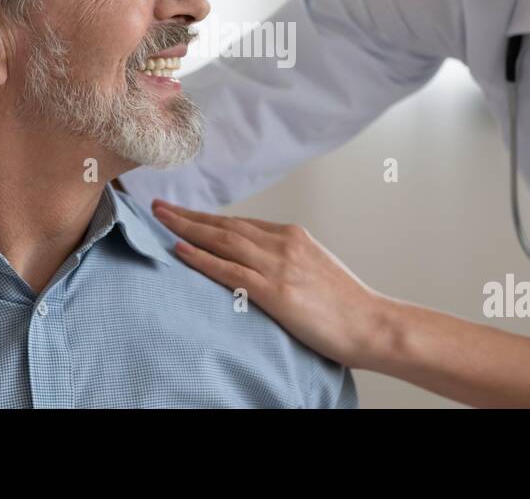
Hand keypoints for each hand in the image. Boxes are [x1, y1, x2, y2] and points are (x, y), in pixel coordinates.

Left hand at [151, 199, 392, 369]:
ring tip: (160, 220)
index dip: (208, 217)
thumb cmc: (346, 303)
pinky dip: (202, 258)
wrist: (371, 323)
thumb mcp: (315, 268)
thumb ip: (287, 260)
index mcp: (293, 236)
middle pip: (225, 225)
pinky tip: (181, 250)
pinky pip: (229, 270)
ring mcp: (278, 266)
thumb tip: (260, 263)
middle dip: (189, 216)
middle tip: (158, 206)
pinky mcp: (275, 292)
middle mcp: (283, 244)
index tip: (184, 213)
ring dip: (187, 228)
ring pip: (222, 240)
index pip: (240, 222)